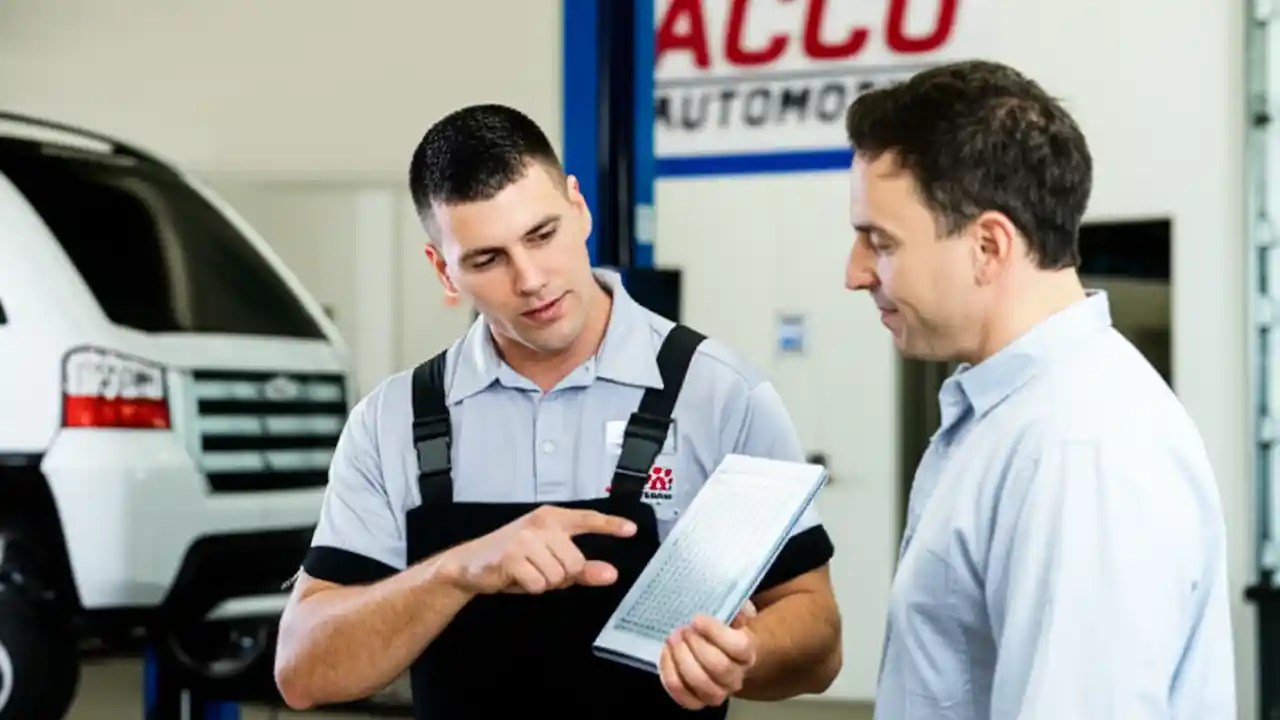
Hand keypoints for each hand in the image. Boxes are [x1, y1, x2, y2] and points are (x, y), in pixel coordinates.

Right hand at [444, 505, 636, 594]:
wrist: (469, 563)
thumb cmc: (514, 560)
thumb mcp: (550, 561)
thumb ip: (583, 568)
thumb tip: (611, 574)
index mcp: (553, 518)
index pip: (588, 519)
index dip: (611, 525)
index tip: (631, 530)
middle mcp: (542, 523)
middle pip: (575, 562)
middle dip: (561, 575)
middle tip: (540, 569)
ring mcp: (527, 538)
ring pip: (558, 576)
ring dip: (544, 582)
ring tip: (527, 572)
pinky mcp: (513, 556)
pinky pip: (539, 584)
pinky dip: (531, 588)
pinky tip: (517, 578)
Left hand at [659, 600, 757, 708]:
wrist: (723, 655)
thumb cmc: (724, 630)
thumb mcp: (732, 612)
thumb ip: (732, 605)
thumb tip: (724, 603)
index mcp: (747, 653)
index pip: (738, 647)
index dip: (716, 632)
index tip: (697, 618)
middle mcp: (736, 677)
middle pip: (719, 667)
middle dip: (695, 645)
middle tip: (682, 629)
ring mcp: (717, 692)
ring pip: (700, 683)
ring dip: (682, 659)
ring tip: (672, 639)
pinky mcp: (697, 701)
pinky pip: (682, 694)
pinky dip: (670, 674)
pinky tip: (667, 653)